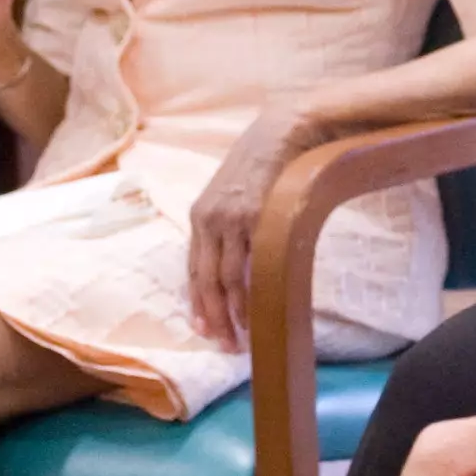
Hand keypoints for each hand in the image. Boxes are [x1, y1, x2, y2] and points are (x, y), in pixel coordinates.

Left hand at [185, 102, 320, 348]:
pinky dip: (252, 292)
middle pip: (204, 279)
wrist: (282, 130)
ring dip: (233, 312)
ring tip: (240, 337)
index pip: (192, 268)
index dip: (196, 301)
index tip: (202, 328)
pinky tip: (256, 309)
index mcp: (200, 214)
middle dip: (211, 316)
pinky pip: (251, 264)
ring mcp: (232, 220)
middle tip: (221, 344)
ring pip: (226, 278)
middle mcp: (209, 219)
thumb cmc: (261, 162)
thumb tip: (231, 255)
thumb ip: (226, 222)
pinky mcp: (256, 218)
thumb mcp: (232, 192)